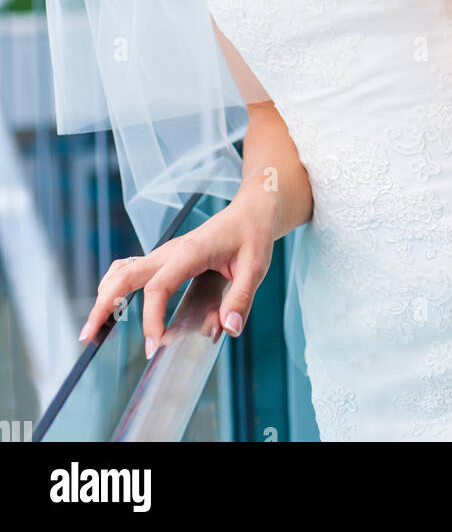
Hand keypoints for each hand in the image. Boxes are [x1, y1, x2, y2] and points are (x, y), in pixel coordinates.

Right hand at [78, 181, 276, 357]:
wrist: (251, 211)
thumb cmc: (253, 235)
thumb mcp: (256, 266)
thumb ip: (242, 297)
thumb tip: (229, 329)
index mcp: (190, 252)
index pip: (158, 287)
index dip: (151, 317)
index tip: (153, 346)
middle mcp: (170, 251)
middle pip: (125, 276)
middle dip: (104, 305)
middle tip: (88, 337)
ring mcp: (164, 254)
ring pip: (123, 271)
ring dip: (104, 297)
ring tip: (93, 328)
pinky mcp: (165, 259)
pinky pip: (131, 270)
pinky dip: (115, 287)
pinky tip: (110, 307)